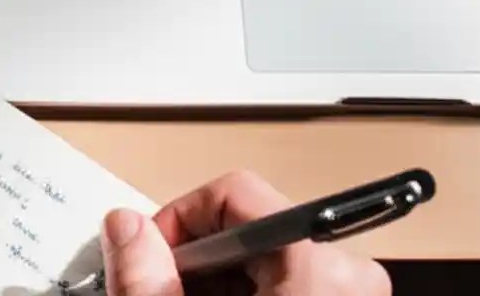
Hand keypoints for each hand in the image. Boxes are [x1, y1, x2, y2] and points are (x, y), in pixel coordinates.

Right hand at [100, 170, 390, 295]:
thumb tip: (125, 228)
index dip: (179, 219)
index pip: (234, 194)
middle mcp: (349, 273)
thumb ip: (147, 277)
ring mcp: (355, 292)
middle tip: (166, 291)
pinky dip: (251, 292)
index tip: (151, 251)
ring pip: (266, 255)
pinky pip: (293, 278)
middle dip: (196, 259)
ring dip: (220, 281)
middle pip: (248, 226)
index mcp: (315, 265)